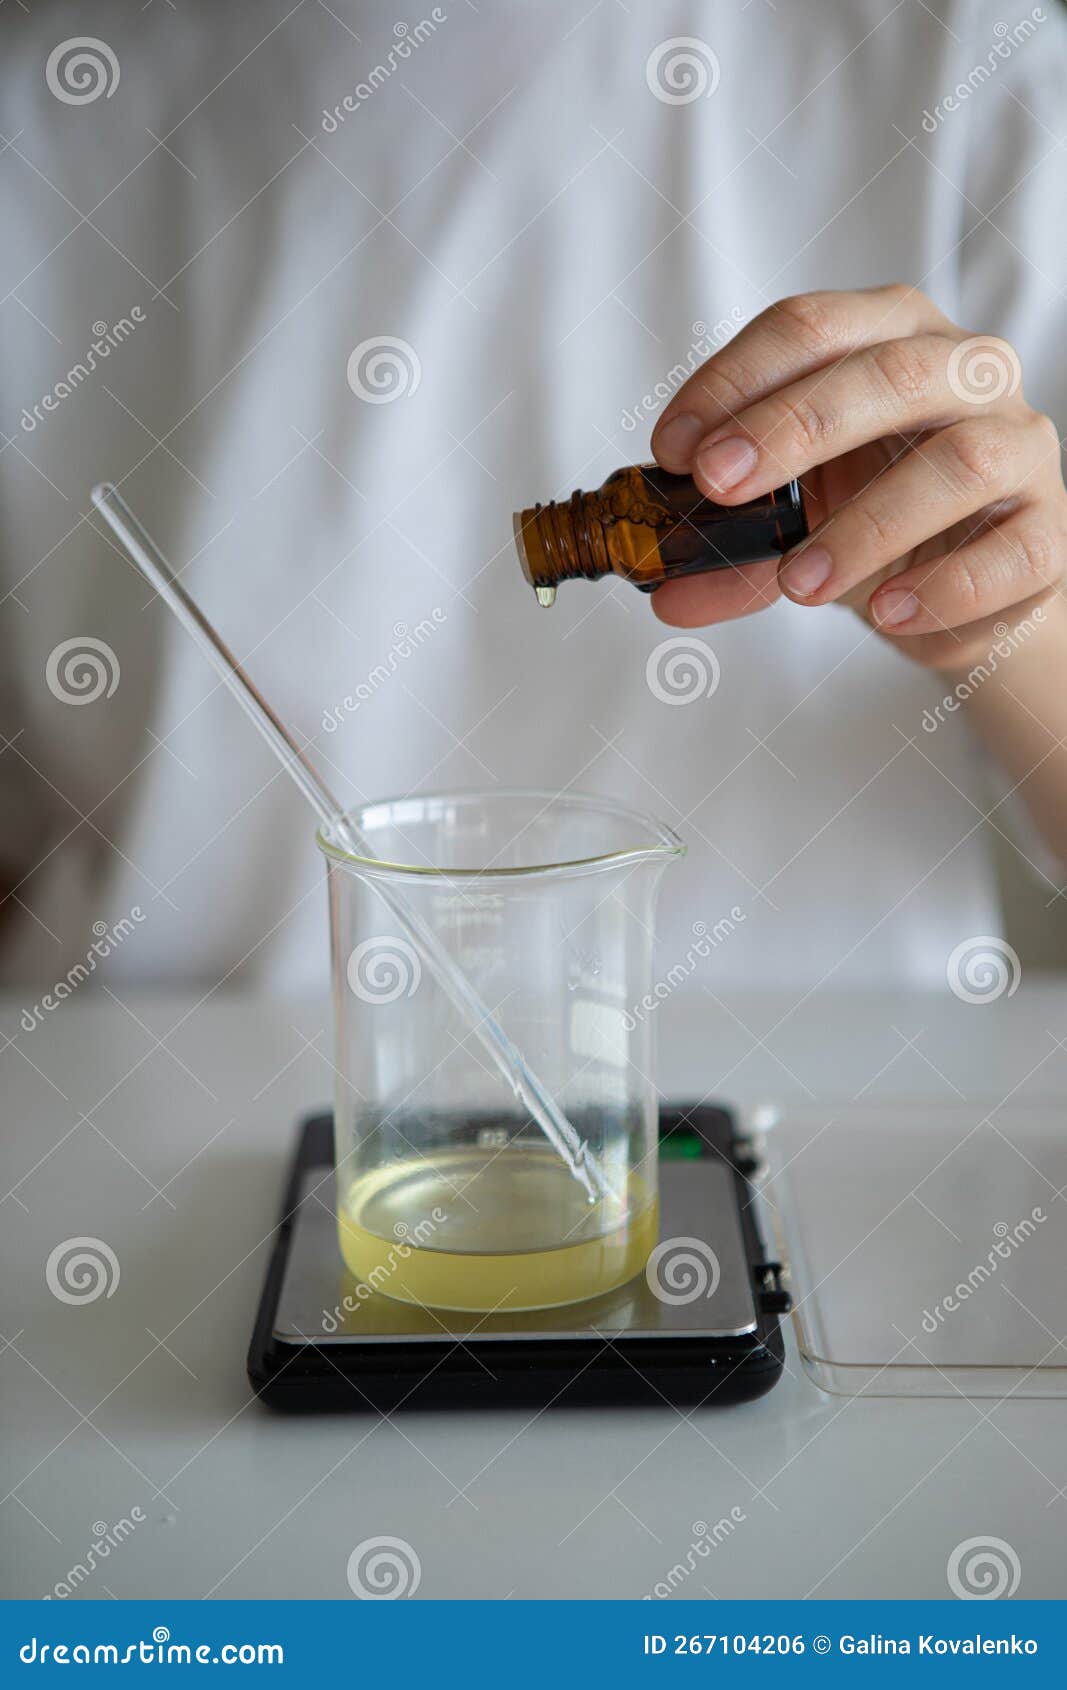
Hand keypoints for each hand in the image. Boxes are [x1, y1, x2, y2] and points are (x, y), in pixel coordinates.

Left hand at [649, 284, 1065, 672]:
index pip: (812, 327)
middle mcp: (965, 370)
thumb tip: (660, 589)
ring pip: (959, 461)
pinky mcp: (1049, 528)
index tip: (675, 449)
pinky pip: (1014, 550)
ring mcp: (1019, 444)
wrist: (958, 590)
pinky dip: (945, 585)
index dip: (735, 382)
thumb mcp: (789, 520)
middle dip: (792, 427)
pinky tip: (888, 612)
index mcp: (890, 334)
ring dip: (868, 524)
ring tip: (800, 582)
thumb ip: (728, 549)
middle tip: (719, 487)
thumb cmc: (870, 518)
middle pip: (886, 373)